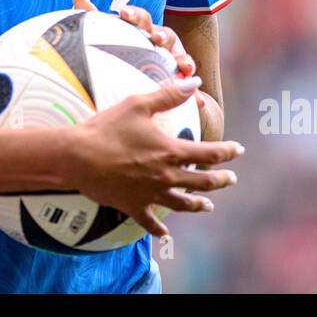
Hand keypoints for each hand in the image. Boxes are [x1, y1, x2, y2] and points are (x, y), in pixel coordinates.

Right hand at [64, 77, 243, 238]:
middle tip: (231, 179)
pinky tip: (165, 233)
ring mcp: (150, 194)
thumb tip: (194, 82)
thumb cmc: (107, 128)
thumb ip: (168, 95)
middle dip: (220, 181)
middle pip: (202, 183)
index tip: (239, 150)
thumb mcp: (138, 104)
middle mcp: (165, 176)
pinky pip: (150, 223)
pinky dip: (159, 230)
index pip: (209, 153)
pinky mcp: (132, 206)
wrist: (77, 157)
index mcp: (170, 152)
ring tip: (208, 206)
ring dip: (199, 205)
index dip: (227, 152)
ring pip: (182, 204)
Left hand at [71, 0, 214, 119]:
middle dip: (162, 34)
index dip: (133, 14)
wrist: (153, 84)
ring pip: (183, 57)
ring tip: (184, 66)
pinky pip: (192, 89)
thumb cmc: (129, 56)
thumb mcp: (113, 40)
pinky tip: (198, 102)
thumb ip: (95, 19)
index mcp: (144, 31)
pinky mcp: (186, 83)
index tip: (123, 12)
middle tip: (155, 37)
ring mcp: (176, 61)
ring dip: (184, 60)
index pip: (140, 18)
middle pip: (165, 34)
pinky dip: (196, 95)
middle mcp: (163, 44)